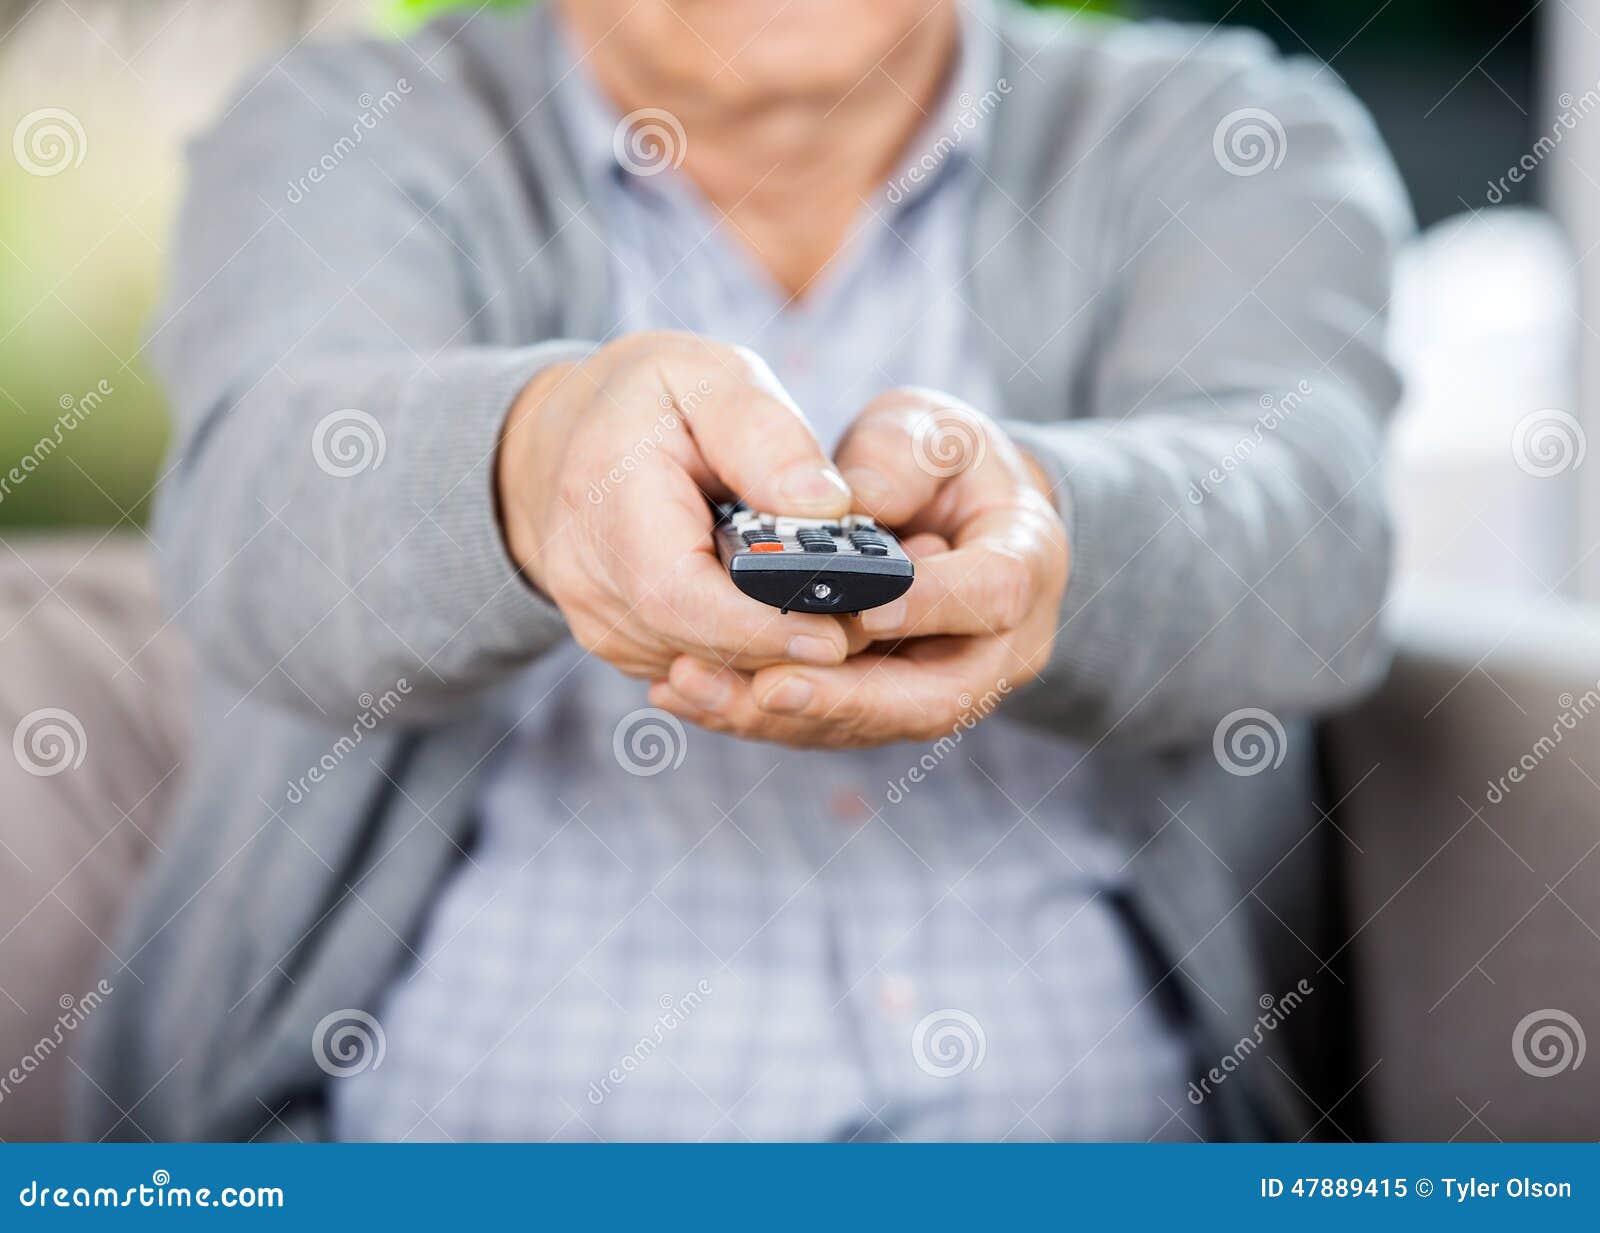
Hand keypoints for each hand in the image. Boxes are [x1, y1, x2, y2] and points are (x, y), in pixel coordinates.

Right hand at [497, 331, 863, 678]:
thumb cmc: (651, 398)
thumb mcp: (711, 378)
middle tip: (863, 623)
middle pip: (698, 644)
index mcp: (606, 496)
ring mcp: (600, 619)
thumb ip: (768, 436)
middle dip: (786, 642)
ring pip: (703, 666)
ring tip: (832, 608)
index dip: (758, 627)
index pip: (679, 594)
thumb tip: (826, 507)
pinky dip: (748, 650)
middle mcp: (588, 575)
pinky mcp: (621, 642)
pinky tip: (785, 613)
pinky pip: (697, 666)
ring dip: (773, 652)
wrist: (572, 435)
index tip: (834, 634)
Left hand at [648, 389, 1069, 746]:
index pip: (991, 595)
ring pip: (869, 724)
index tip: (863, 608)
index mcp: (1025, 560)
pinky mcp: (884, 707)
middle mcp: (996, 647)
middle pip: (931, 698)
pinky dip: (756, 713)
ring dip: (782, 715)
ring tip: (699, 688)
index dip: (931, 605)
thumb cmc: (941, 462)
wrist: (951, 511)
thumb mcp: (929, 430)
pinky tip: (688, 693)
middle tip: (765, 685)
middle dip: (844, 698)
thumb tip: (843, 507)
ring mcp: (941, 687)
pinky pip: (826, 724)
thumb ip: (899, 458)